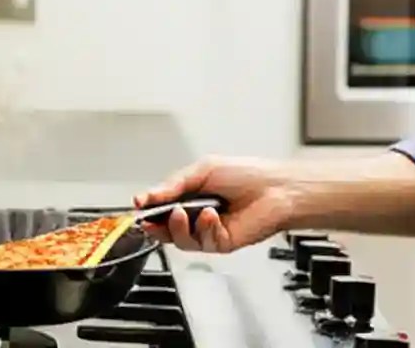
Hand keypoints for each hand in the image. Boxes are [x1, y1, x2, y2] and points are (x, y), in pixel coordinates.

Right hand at [133, 156, 296, 253]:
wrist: (276, 188)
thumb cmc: (246, 174)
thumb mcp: (202, 170)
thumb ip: (173, 186)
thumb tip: (146, 195)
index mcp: (190, 196)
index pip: (161, 208)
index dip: (148, 210)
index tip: (139, 207)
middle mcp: (197, 216)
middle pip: (166, 229)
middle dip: (157, 224)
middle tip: (152, 217)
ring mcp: (208, 231)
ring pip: (180, 240)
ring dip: (178, 227)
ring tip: (184, 212)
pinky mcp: (221, 243)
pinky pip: (202, 242)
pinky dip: (204, 228)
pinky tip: (212, 216)